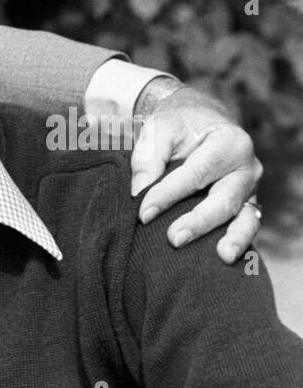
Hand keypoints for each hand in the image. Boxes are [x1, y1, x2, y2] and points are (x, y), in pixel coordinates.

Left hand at [129, 83, 260, 263]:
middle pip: (225, 199)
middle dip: (200, 221)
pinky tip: (224, 261)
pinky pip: (245, 228)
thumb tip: (138, 191)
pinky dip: (237, 243)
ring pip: (246, 218)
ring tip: (222, 257)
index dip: (169, 194)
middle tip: (174, 239)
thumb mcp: (158, 129)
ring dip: (234, 239)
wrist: (199, 126)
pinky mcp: (245, 208)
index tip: (143, 213)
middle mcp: (246, 168)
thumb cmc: (176, 128)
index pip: (197, 173)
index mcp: (229, 143)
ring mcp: (249, 191)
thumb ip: (148, 156)